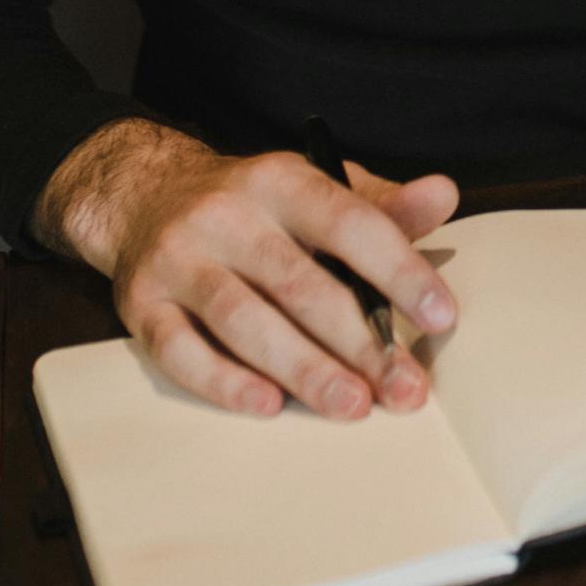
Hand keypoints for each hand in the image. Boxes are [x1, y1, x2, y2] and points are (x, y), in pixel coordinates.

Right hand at [35, 118, 460, 420]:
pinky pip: (180, 351)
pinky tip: (268, 405)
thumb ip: (381, 205)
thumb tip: (444, 196)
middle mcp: (226, 215)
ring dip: (302, 368)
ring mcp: (179, 259)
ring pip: (243, 320)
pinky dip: (223, 381)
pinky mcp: (141, 304)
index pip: (348, 223)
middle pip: (299, 284)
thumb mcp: (317, 188)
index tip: (440, 316)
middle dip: (358, 342)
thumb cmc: (256, 205)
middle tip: (404, 390)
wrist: (145, 196)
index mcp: (280, 180)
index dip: (397, 270)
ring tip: (351, 405)